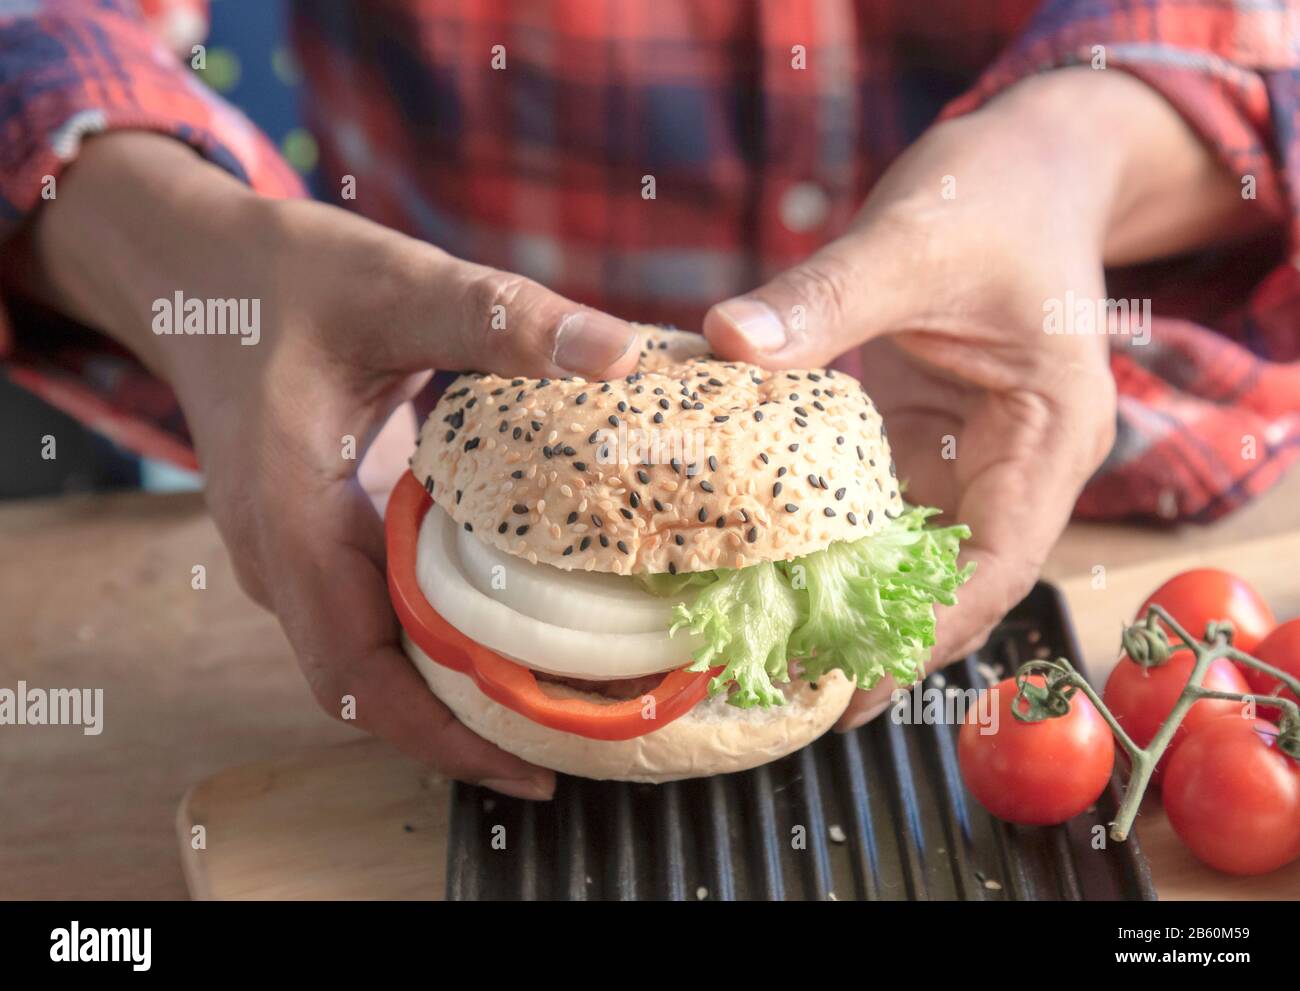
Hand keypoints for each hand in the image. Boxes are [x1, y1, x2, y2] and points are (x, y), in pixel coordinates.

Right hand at [26, 132, 641, 797]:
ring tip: (570, 697)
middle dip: (471, 726)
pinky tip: (521, 623)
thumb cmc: (281, 277)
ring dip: (462, 688)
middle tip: (587, 734)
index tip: (530, 768)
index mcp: (290, 521)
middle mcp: (287, 561)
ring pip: (381, 658)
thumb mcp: (391, 283)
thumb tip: (620, 357)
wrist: (196, 271)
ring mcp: (300, 557)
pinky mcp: (324, 539)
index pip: (358, 675)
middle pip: (378, 688)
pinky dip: (448, 636)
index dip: (441, 737)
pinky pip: (384, 614)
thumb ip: (497, 318)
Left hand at [703, 68, 1259, 728]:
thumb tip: (727, 342)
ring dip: (857, 604)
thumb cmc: (996, 193)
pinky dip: (836, 546)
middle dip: (889, 638)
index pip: (999, 561)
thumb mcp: (913, 239)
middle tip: (802, 691)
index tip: (856, 680)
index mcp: (1050, 432)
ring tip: (781, 655)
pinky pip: (883, 507)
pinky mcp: (924, 435)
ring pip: (918, 554)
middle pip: (959, 578)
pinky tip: (776, 574)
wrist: (1028, 160)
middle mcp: (1018, 460)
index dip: (931, 628)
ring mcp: (970, 453)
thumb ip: (827, 294)